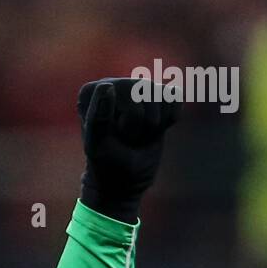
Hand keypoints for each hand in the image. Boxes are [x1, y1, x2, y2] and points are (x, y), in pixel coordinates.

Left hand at [78, 77, 179, 223]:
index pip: (124, 91)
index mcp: (91, 92)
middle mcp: (113, 84)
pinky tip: (156, 130)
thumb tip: (107, 85)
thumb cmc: (108, 164)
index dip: (127, 120)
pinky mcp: (156, 97)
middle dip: (143, 122)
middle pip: (145, 89)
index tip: (114, 137)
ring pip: (162, 95)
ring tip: (138, 136)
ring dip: (155, 124)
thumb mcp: (98, 146)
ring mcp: (135, 89)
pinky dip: (170, 118)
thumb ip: (98, 118)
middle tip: (128, 140)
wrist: (124, 182)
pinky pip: (175, 97)